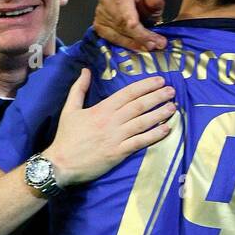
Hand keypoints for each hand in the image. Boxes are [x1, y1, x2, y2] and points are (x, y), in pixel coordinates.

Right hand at [46, 70, 176, 185]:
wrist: (61, 163)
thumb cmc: (66, 137)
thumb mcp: (69, 109)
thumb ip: (79, 89)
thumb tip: (86, 71)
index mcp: (101, 109)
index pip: (128, 93)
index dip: (145, 86)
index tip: (159, 81)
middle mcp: (111, 121)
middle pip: (139, 105)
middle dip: (157, 97)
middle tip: (172, 91)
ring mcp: (116, 137)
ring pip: (142, 122)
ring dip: (159, 114)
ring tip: (173, 107)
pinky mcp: (119, 153)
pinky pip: (140, 142)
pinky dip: (154, 135)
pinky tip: (166, 129)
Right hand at [93, 0, 166, 52]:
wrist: (133, 9)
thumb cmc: (142, 4)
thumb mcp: (153, 1)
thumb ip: (155, 0)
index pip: (123, 2)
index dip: (127, 14)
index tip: (134, 25)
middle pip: (121, 20)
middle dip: (140, 34)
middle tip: (155, 43)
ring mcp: (100, 13)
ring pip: (117, 32)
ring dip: (135, 42)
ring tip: (150, 46)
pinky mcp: (99, 26)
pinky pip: (112, 39)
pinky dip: (127, 44)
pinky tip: (138, 47)